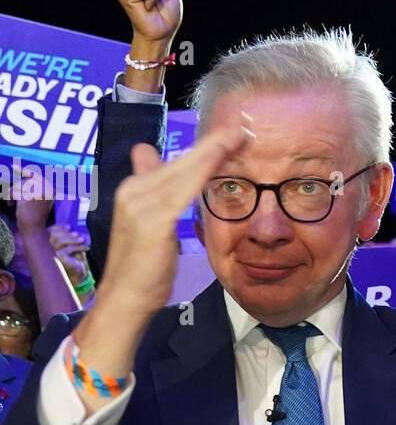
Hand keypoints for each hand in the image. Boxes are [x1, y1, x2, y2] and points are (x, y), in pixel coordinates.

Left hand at [12, 163, 53, 234]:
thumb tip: (27, 174)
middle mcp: (46, 189)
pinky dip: (10, 196)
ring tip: (11, 201)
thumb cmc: (35, 216)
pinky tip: (10, 203)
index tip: (13, 167)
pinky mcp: (28, 197)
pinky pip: (15, 191)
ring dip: (12, 192)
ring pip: (19, 185)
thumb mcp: (38, 200)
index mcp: (50, 190)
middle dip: (17, 187)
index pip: (36, 176)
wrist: (34, 230)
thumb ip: (35, 188)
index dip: (25, 172)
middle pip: (26, 180)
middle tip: (11, 196)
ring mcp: (37, 193)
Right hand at [48, 225, 90, 286]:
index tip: (68, 227)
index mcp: (45, 246)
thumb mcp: (68, 245)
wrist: (77, 274)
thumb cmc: (72, 258)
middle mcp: (44, 251)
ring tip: (82, 240)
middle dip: (67, 234)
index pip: (48, 233)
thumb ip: (65, 237)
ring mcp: (50, 255)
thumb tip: (68, 227)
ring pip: (60, 241)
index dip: (58, 228)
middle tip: (77, 234)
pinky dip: (79, 247)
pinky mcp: (59, 259)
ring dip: (73, 239)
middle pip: (54, 236)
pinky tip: (86, 247)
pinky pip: (69, 249)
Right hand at [97, 121, 247, 319]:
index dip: (203, 148)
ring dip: (213, 150)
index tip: (228, 133)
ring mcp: (141, 204)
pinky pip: (185, 189)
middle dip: (213, 143)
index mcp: (134, 190)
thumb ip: (153, 191)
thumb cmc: (142, 268)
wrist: (124, 299)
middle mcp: (134, 190)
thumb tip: (148, 156)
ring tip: (238, 134)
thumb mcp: (148, 224)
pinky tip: (222, 158)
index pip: (173, 162)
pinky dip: (204, 171)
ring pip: (185, 170)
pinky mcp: (153, 220)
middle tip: (241, 126)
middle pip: (181, 161)